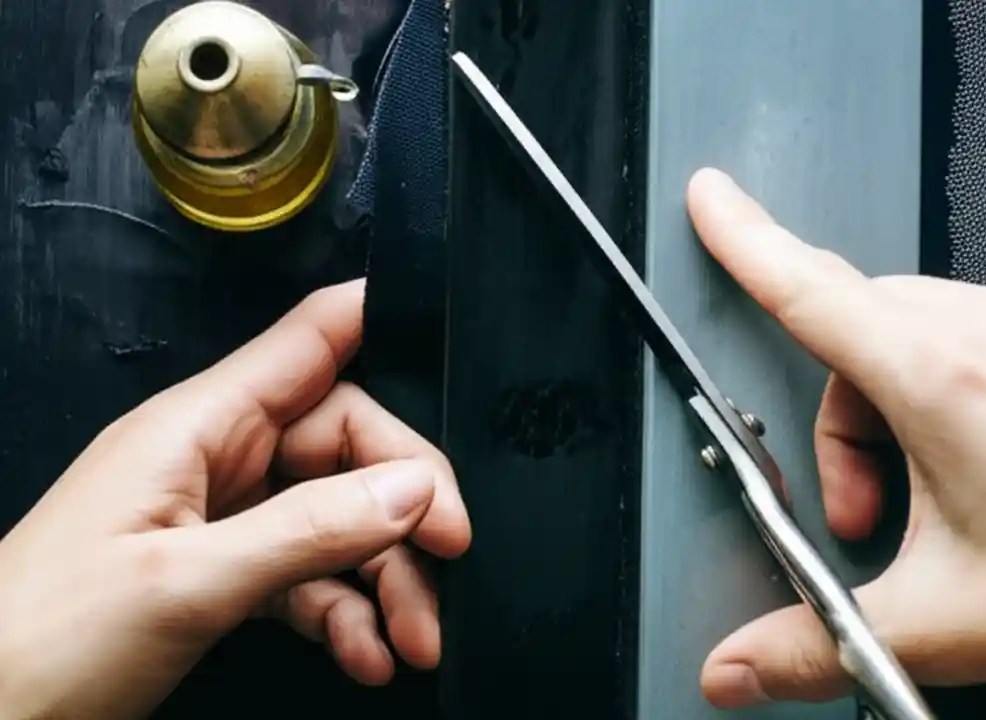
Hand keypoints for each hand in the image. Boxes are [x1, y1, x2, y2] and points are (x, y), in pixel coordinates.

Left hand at [0, 279, 470, 718]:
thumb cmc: (40, 641)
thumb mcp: (186, 583)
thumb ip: (307, 531)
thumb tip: (413, 488)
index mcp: (198, 426)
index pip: (309, 343)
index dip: (378, 327)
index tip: (452, 351)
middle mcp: (217, 459)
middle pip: (347, 447)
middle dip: (406, 506)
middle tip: (450, 558)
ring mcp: (223, 518)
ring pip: (340, 520)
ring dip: (388, 578)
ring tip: (415, 641)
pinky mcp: (224, 575)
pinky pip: (312, 577)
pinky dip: (349, 615)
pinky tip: (368, 656)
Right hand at [686, 169, 985, 717]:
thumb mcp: (942, 622)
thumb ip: (814, 643)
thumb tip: (742, 665)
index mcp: (945, 378)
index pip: (810, 290)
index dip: (746, 240)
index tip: (713, 201)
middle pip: (873, 337)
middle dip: (851, 426)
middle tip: (877, 519)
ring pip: (945, 336)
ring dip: (922, 412)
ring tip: (966, 503)